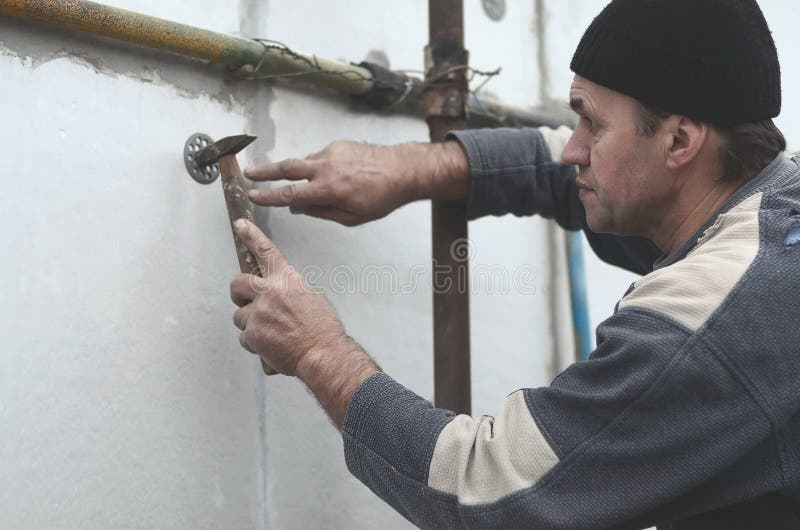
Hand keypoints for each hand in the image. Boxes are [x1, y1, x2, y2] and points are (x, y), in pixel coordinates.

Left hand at [229, 219, 346, 375]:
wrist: (323, 353)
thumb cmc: (322, 329)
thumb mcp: (308, 298)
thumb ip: (287, 292)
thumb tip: (274, 297)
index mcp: (287, 280)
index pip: (266, 251)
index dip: (251, 236)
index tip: (240, 224)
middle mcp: (270, 292)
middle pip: (237, 283)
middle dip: (238, 294)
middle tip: (246, 303)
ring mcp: (259, 313)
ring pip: (240, 316)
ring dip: (251, 325)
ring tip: (272, 334)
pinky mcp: (253, 334)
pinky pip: (244, 338)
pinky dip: (255, 344)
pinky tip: (272, 346)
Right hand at [244, 140, 469, 225]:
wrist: (403, 170)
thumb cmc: (381, 197)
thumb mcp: (352, 217)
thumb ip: (322, 212)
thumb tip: (299, 208)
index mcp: (329, 189)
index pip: (290, 194)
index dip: (268, 197)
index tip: (252, 196)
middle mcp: (326, 167)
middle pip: (286, 168)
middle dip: (264, 171)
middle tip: (247, 173)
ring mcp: (331, 153)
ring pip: (304, 163)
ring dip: (295, 172)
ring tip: (298, 181)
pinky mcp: (337, 145)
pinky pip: (319, 158)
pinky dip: (317, 168)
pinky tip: (328, 176)